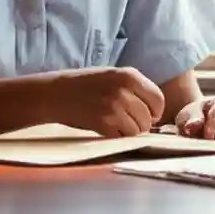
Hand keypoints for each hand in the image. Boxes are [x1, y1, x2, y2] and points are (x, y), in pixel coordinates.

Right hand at [43, 67, 164, 136]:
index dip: (155, 112)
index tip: (148, 116)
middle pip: (148, 118)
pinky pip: (123, 137)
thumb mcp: (113, 76)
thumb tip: (155, 112)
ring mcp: (114, 107)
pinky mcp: (104, 123)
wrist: (56, 93)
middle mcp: (124, 90)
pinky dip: (117, 136)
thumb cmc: (86, 85)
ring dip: (129, 132)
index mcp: (129, 75)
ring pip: (138, 130)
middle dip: (141, 124)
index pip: (158, 99)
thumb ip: (134, 89)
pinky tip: (106, 128)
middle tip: (126, 122)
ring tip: (115, 124)